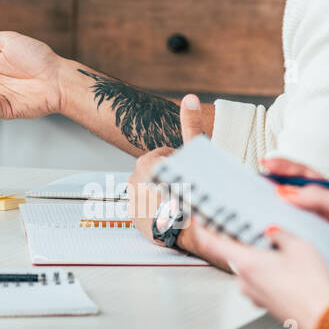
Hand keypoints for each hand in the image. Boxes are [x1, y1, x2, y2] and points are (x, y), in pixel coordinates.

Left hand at [126, 96, 201, 243]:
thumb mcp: (196, 154)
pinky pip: (145, 210)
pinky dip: (156, 212)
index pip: (166, 157)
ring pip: (151, 192)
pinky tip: (170, 215)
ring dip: (163, 196)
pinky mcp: (133, 219)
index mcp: (146, 162)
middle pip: (157, 175)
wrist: (191, 230)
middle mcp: (133, 179)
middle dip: (171, 181)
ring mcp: (132, 200)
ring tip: (180, 206)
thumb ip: (192, 125)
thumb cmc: (194, 192)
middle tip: (187, 193)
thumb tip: (190, 97)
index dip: (182, 166)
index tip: (191, 177)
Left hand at [195, 223, 328, 328]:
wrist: (324, 320)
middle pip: (236, 255)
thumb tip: (272, 232)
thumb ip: (280, 235)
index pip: (212, 243)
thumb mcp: (300, 247)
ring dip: (263, 263)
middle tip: (266, 239)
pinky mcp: (264, 303)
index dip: (200, 229)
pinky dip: (272, 277)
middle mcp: (244, 280)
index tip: (192, 220)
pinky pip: (262, 283)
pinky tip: (291, 276)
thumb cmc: (311, 288)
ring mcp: (254, 294)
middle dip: (249, 246)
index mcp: (246, 262)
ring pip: (251, 270)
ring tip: (288, 261)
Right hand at [261, 158, 328, 249]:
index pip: (297, 173)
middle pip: (285, 192)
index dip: (281, 166)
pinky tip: (273, 232)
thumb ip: (318, 196)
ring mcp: (312, 221)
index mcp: (323, 188)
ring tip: (257, 208)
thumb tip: (288, 193)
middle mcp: (315, 204)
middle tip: (252, 187)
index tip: (266, 162)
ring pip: (286, 212)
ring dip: (271, 210)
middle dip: (267, 187)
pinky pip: (291, 232)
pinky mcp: (311, 239)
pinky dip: (281, 231)